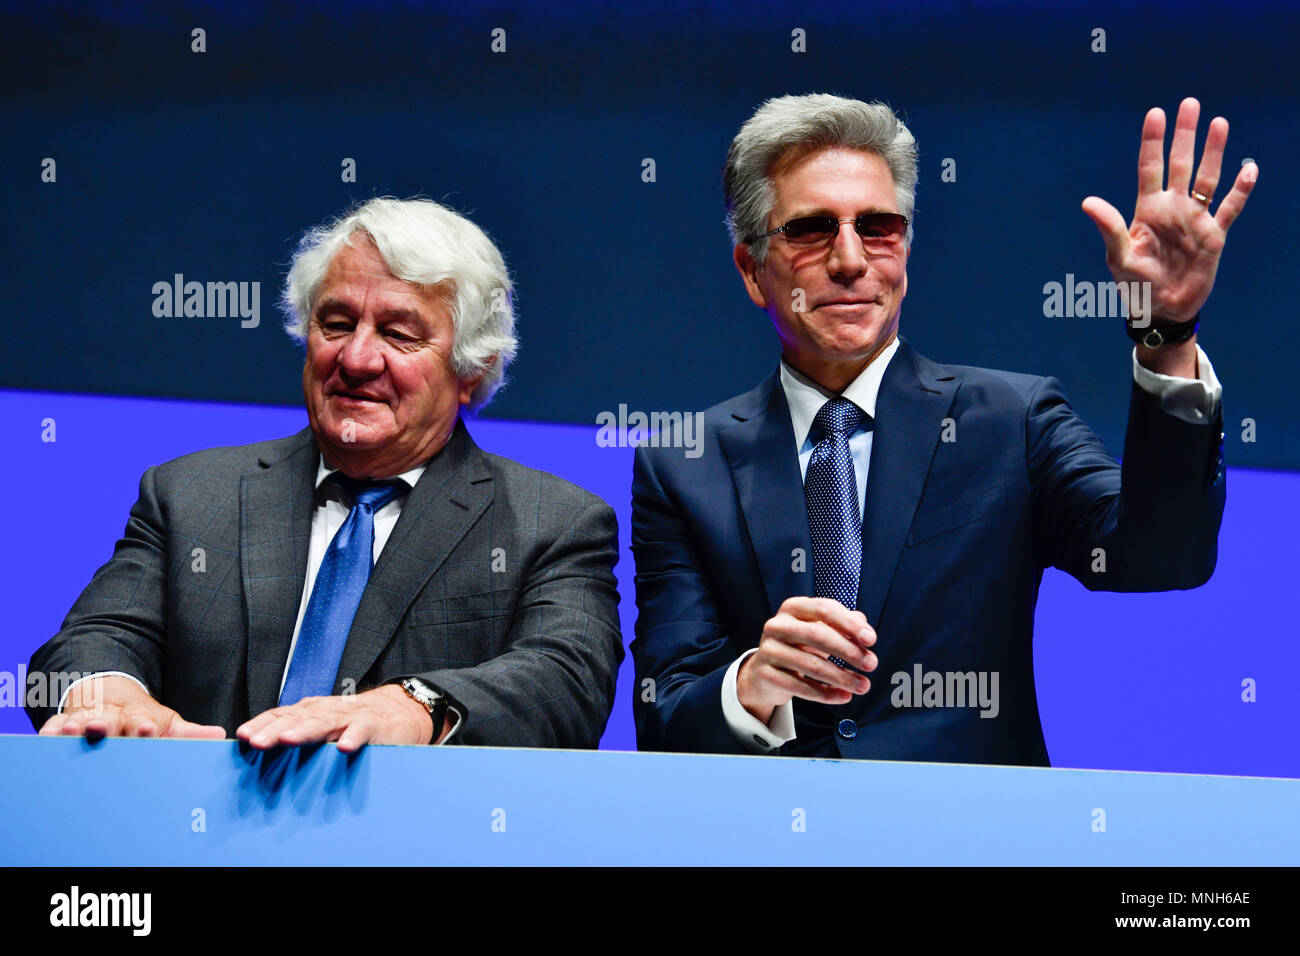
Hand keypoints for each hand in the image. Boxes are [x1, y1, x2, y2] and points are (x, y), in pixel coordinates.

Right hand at [38, 675, 225, 739]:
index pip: (141, 722)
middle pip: (109, 721)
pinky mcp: (66, 721)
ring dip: (75, 726)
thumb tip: (219, 735)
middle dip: (105, 725)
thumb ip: (189, 733)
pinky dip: (50, 729)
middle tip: (101, 728)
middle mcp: (113, 717)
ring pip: (80, 722)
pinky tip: (46, 734)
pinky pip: (55, 724)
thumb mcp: (167, 722)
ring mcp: (88, 718)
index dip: (143, 727)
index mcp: (139, 718)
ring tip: (69, 731)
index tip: (146, 728)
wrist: (110, 693)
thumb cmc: (141, 717)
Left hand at [235, 684, 435, 752]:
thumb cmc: (354, 722)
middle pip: (296, 719)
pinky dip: (353, 738)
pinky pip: (362, 730)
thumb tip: (260, 752)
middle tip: (255, 742)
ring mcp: (350, 716)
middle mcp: (326, 710)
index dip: (261, 724)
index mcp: (310, 711)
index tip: (242, 736)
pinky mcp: (374, 724)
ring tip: (288, 740)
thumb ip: (298, 734)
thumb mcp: (322, 726)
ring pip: (324, 722)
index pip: (281, 715)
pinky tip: (344, 748)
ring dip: (305, 731)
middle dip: (274, 730)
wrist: (400, 710)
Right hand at [737, 596, 876, 724]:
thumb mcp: (819, 630)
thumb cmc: (799, 646)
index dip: (849, 624)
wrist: (764, 671)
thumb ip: (843, 627)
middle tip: (871, 664)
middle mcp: (777, 626)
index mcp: (792, 608)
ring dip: (842, 677)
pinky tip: (844, 696)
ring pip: (810, 665)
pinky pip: (800, 687)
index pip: (824, 609)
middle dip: (849, 651)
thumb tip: (865, 631)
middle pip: (817, 635)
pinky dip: (826, 694)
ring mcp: (768, 650)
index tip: (871, 640)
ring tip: (863, 685)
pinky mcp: (765, 675)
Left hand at [1082, 96, 1256, 324]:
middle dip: (1185, 135)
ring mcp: (1195, 219)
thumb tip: (1088, 202)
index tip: (1156, 113)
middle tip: (1190, 103)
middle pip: (1180, 163)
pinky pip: (1231, 207)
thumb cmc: (1134, 285)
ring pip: (1207, 178)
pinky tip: (1249, 167)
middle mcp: (1172, 208)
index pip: (1150, 167)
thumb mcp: (1119, 256)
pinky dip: (1241, 189)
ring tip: (1218, 123)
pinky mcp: (1214, 235)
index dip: (1153, 141)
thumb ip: (1109, 228)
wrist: (1162, 310)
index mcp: (1147, 210)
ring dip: (1213, 152)